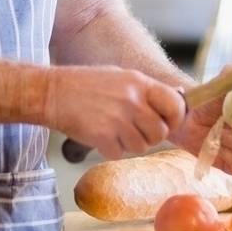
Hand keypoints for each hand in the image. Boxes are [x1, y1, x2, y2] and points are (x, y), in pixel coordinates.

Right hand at [48, 65, 186, 159]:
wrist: (52, 92)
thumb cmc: (86, 84)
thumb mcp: (122, 77)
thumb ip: (148, 91)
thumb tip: (179, 100)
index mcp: (139, 82)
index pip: (176, 105)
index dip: (175, 118)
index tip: (167, 123)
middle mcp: (132, 100)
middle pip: (160, 133)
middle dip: (150, 136)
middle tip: (134, 129)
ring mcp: (117, 119)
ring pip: (141, 147)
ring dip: (129, 143)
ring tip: (113, 129)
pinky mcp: (102, 137)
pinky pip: (120, 154)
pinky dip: (111, 149)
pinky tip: (100, 135)